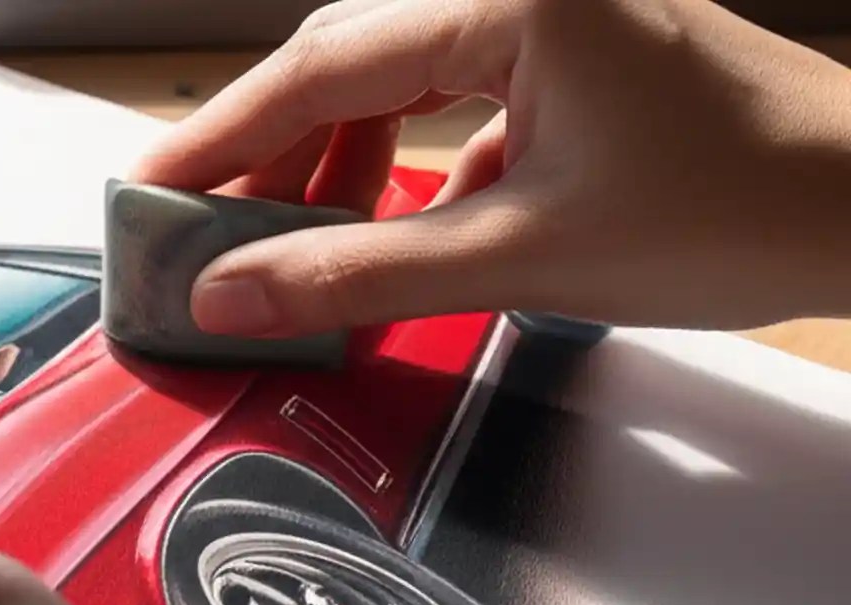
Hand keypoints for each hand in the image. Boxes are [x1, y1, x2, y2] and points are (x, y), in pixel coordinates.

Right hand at [131, 0, 850, 335]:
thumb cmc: (735, 211)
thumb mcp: (522, 254)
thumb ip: (360, 275)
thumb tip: (235, 297)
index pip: (318, 64)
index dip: (219, 138)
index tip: (148, 195)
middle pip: (346, 61)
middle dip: (266, 151)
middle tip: (197, 227)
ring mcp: (545, 19)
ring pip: (395, 81)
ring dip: (332, 162)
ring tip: (282, 239)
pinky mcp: (566, 63)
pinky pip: (451, 106)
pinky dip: (403, 168)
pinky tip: (385, 224)